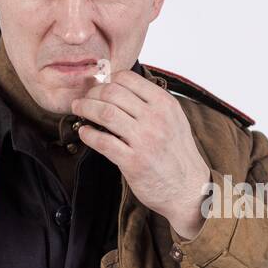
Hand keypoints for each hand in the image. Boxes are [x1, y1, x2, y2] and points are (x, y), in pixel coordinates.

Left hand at [71, 70, 210, 238]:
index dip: (107, 81)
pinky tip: (84, 132)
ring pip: (104, 113)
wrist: (189, 189)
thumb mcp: (174, 120)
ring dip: (85, 108)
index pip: (127, 78)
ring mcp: (145, 140)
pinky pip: (102, 142)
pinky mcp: (133, 162)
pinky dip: (88, 134)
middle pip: (112, 92)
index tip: (99, 88)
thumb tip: (121, 89)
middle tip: (84, 99)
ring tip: (78, 109)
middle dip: (92, 93)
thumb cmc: (178, 155)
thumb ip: (152, 104)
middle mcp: (156, 119)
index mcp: (165, 104)